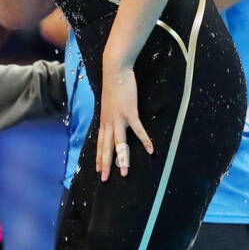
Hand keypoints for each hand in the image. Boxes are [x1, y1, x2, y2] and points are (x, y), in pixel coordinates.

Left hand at [96, 63, 153, 180]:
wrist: (114, 70)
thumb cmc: (113, 86)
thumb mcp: (109, 103)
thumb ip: (110, 114)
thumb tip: (112, 120)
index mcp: (104, 121)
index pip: (99, 143)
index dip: (98, 156)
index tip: (97, 169)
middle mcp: (108, 122)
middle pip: (106, 147)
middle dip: (105, 164)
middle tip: (104, 179)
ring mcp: (118, 118)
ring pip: (119, 143)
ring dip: (122, 159)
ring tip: (124, 173)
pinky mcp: (129, 112)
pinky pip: (138, 130)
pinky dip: (144, 140)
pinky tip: (151, 150)